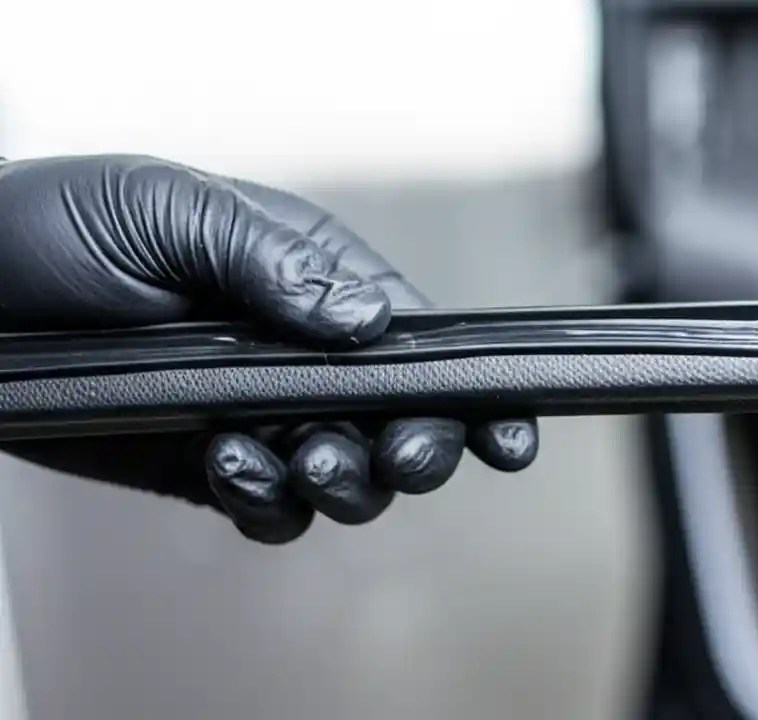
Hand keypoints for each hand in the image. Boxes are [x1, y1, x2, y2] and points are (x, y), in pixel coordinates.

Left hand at [0, 155, 537, 543]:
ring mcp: (263, 415)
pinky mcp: (215, 468)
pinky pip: (273, 508)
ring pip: (350, 476)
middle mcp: (303, 355)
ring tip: (302, 461)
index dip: (469, 388)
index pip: (418, 339)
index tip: (504, 428)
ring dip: (343, 482)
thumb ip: (276, 262)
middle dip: (416, 448)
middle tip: (397, 456)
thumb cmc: (64, 227)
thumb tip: (364, 320)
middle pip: (403, 420)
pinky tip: (230, 465)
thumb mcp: (175, 211)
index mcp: (315, 280)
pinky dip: (269, 502)